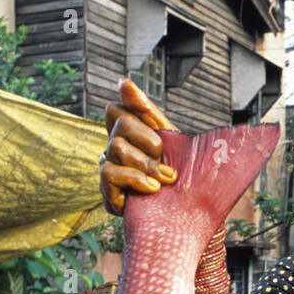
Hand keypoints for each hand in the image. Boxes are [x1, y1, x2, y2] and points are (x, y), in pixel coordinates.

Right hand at [100, 78, 178, 214]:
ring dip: (145, 163)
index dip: (130, 101)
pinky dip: (135, 179)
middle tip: (163, 155)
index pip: (119, 107)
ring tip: (164, 178)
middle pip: (120, 122)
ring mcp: (109, 168)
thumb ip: (147, 112)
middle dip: (147, 138)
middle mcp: (116, 147)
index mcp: (131, 134)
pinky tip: (152, 188)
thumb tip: (122, 81)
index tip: (140, 102)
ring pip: (116, 147)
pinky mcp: (107, 192)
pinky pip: (110, 173)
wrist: (186, 212)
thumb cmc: (179, 175)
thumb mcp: (170, 141)